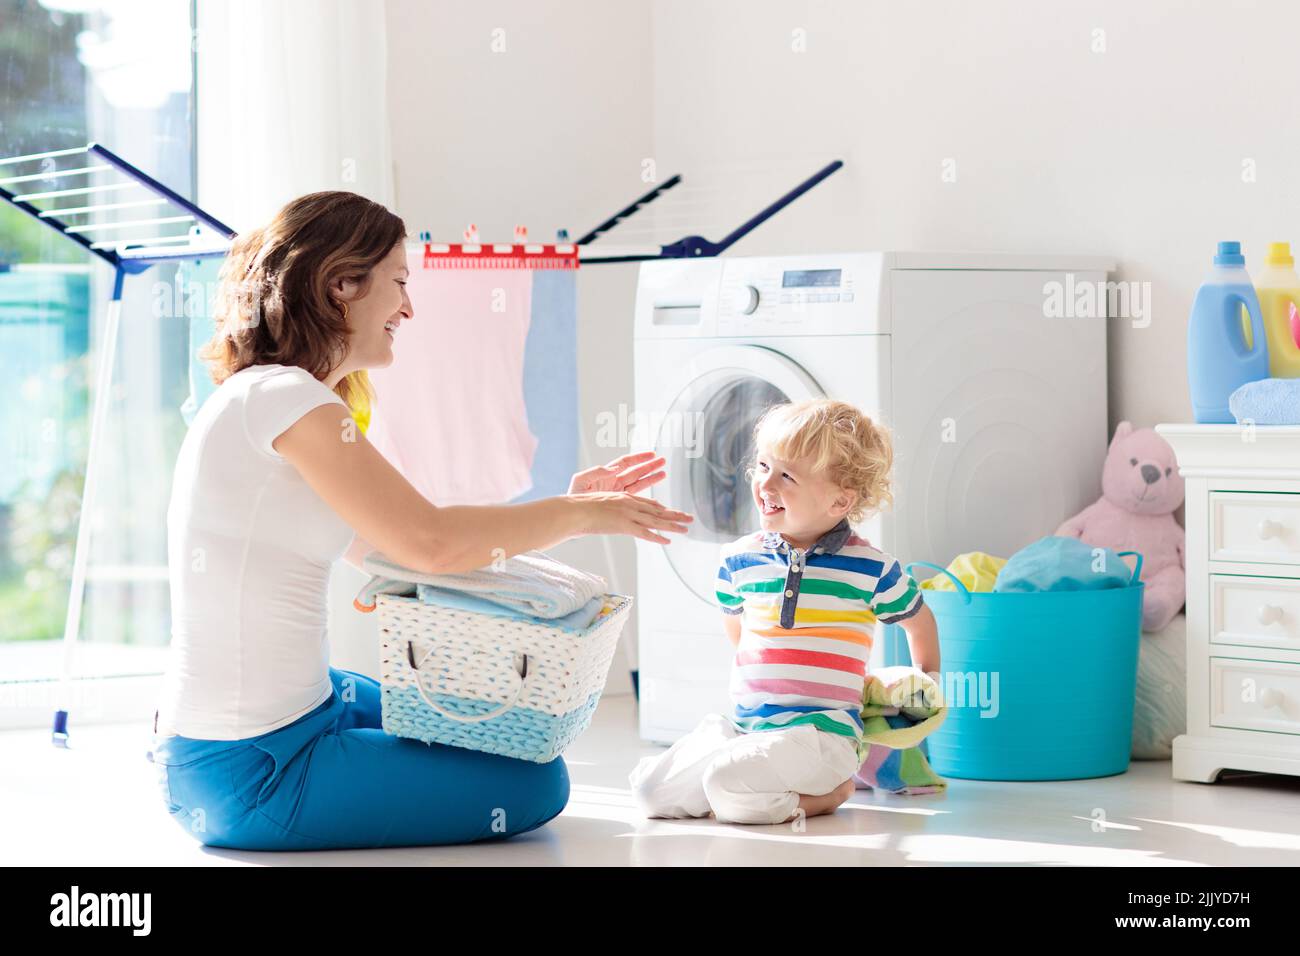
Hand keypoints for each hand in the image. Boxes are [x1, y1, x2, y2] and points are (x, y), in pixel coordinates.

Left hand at [568, 451, 666, 495]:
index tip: (651, 454)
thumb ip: (596, 472)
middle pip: (635, 471)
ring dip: (650, 478)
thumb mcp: (581, 480)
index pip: (626, 462)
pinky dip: (644, 496)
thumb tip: (612, 468)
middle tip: (662, 461)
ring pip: (638, 483)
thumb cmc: (573, 496)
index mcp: (606, 474)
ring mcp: (617, 493)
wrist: (572, 514)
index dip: (638, 457)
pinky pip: (634, 498)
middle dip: (649, 466)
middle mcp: (614, 482)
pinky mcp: (618, 504)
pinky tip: (653, 495)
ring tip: (663, 473)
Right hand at [571, 491, 692, 544]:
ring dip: (672, 525)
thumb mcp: (598, 505)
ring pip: (655, 521)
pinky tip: (667, 541)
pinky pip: (644, 532)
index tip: (672, 512)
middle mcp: (629, 503)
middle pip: (657, 511)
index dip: (662, 509)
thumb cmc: (580, 509)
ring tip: (686, 529)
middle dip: (674, 515)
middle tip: (689, 518)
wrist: (573, 510)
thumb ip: (609, 509)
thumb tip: (612, 516)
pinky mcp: (623, 525)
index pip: (648, 503)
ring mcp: (627, 514)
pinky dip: (657, 537)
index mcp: (623, 497)